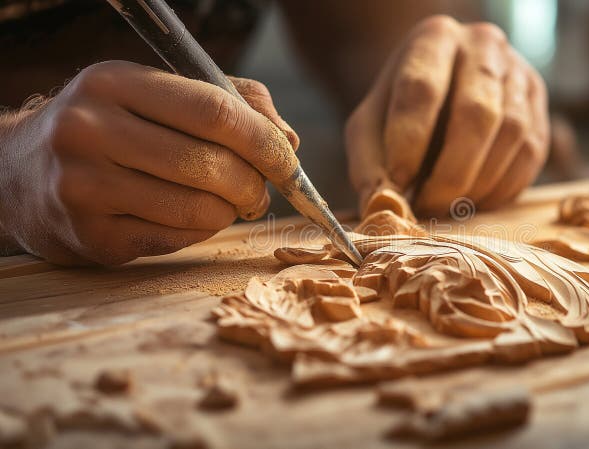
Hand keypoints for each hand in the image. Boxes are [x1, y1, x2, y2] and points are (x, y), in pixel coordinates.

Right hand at [0, 61, 297, 264]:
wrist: (21, 173)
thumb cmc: (109, 128)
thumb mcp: (156, 95)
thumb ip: (230, 103)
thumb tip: (287, 141)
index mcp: (112, 82)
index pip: (212, 111)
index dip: (263, 140)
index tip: (287, 159)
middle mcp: (89, 131)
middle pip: (209, 164)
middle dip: (253, 184)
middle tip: (260, 191)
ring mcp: (84, 188)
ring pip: (198, 209)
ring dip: (230, 212)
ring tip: (228, 203)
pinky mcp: (91, 237)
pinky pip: (176, 239)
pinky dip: (200, 231)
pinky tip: (191, 217)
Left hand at [346, 15, 548, 216]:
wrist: (443, 92)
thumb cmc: (400, 113)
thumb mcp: (369, 129)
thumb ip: (369, 166)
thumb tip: (382, 206)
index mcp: (433, 38)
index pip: (422, 89)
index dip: (409, 140)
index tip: (399, 181)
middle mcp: (483, 45)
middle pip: (476, 113)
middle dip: (451, 173)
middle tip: (429, 206)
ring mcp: (518, 72)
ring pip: (511, 135)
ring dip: (478, 184)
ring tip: (449, 206)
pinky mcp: (539, 103)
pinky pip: (531, 153)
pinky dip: (502, 188)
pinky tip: (475, 200)